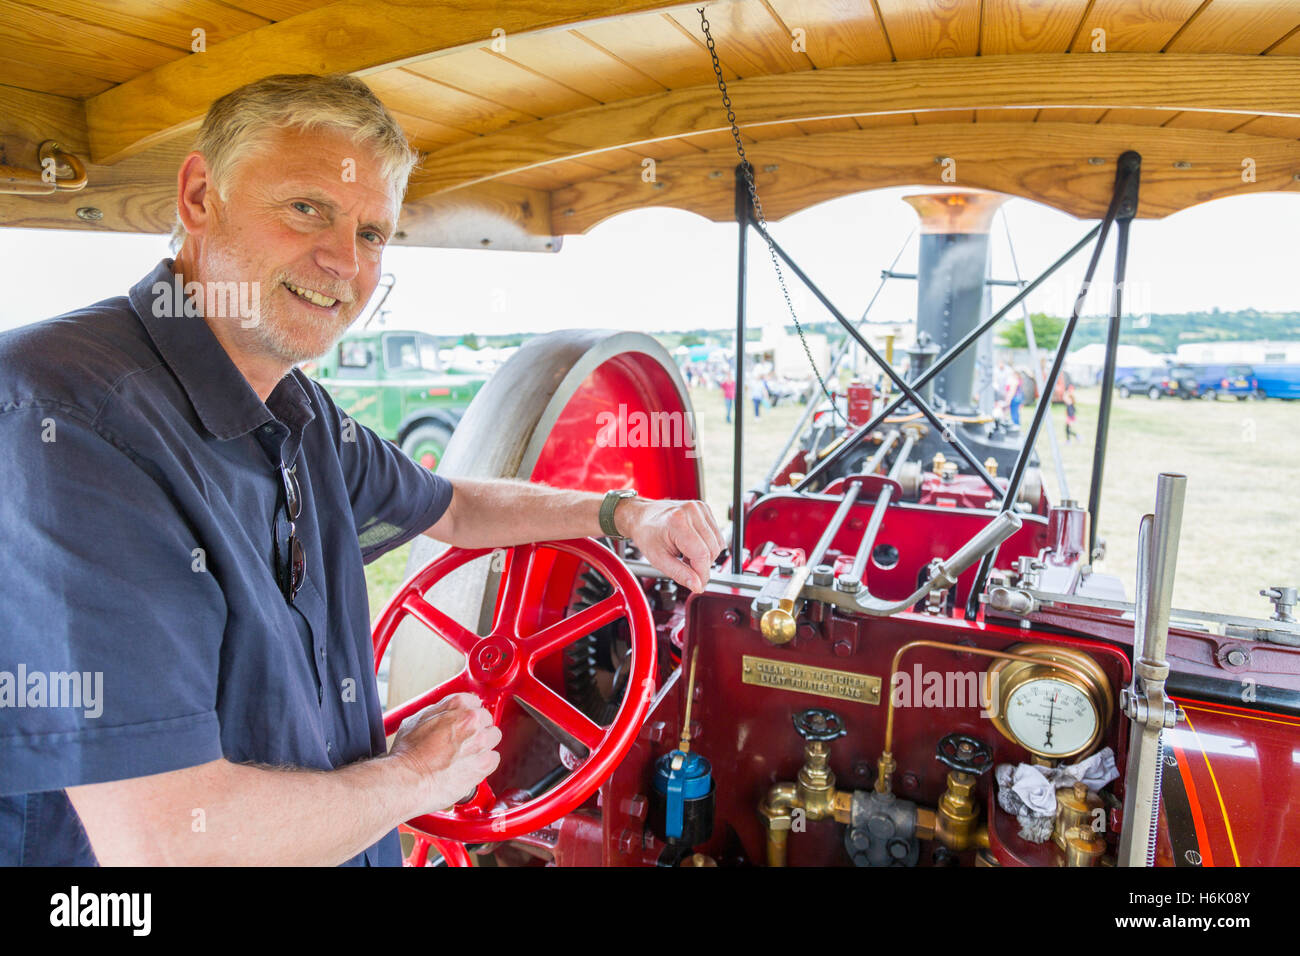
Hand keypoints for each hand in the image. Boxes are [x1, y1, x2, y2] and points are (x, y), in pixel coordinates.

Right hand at [388, 692, 501, 812]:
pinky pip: (494, 759)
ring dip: (483, 745)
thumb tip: (448, 709)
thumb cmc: (408, 754)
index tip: (463, 722)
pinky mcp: (484, 763)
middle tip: (462, 740)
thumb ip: (439, 710)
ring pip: (493, 737)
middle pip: (486, 719)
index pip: (474, 701)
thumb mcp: (417, 719)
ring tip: (465, 755)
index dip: (466, 714)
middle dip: (477, 728)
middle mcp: (472, 720)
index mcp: (456, 705)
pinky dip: (484, 763)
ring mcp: (480, 741)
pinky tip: (469, 766)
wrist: (409, 780)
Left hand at [618, 498, 725, 592]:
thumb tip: (697, 586)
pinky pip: (716, 535)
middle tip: (686, 567)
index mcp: (678, 522)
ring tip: (687, 555)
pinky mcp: (705, 509)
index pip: (702, 554)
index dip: (702, 574)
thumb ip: (680, 574)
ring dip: (706, 556)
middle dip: (703, 565)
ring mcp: (700, 508)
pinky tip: (692, 546)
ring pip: (718, 543)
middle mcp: (692, 511)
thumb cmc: (647, 534)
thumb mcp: (658, 559)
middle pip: (712, 550)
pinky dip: (707, 545)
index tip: (698, 585)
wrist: (642, 516)